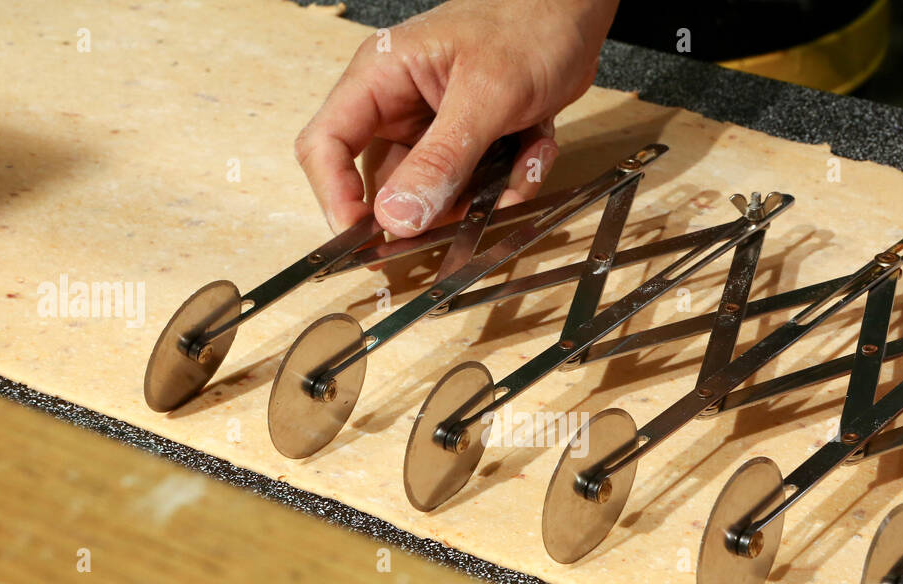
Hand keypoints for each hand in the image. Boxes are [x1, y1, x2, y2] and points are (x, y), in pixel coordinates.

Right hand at [295, 0, 618, 237]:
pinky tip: (535, 144)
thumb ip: (441, 160)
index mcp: (380, 78)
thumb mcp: (486, 96)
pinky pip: (478, 184)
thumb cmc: (528, 24)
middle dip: (432, 207)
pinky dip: (511, 177)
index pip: (325, 145)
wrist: (577, 11)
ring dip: (484, 192)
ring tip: (521, 158)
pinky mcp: (469, 141)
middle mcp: (399, 105)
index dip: (335, 198)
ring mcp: (434, 126)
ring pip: (439, 193)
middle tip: (466, 215)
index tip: (364, 241)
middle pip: (385, 184)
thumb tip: (396, 219)